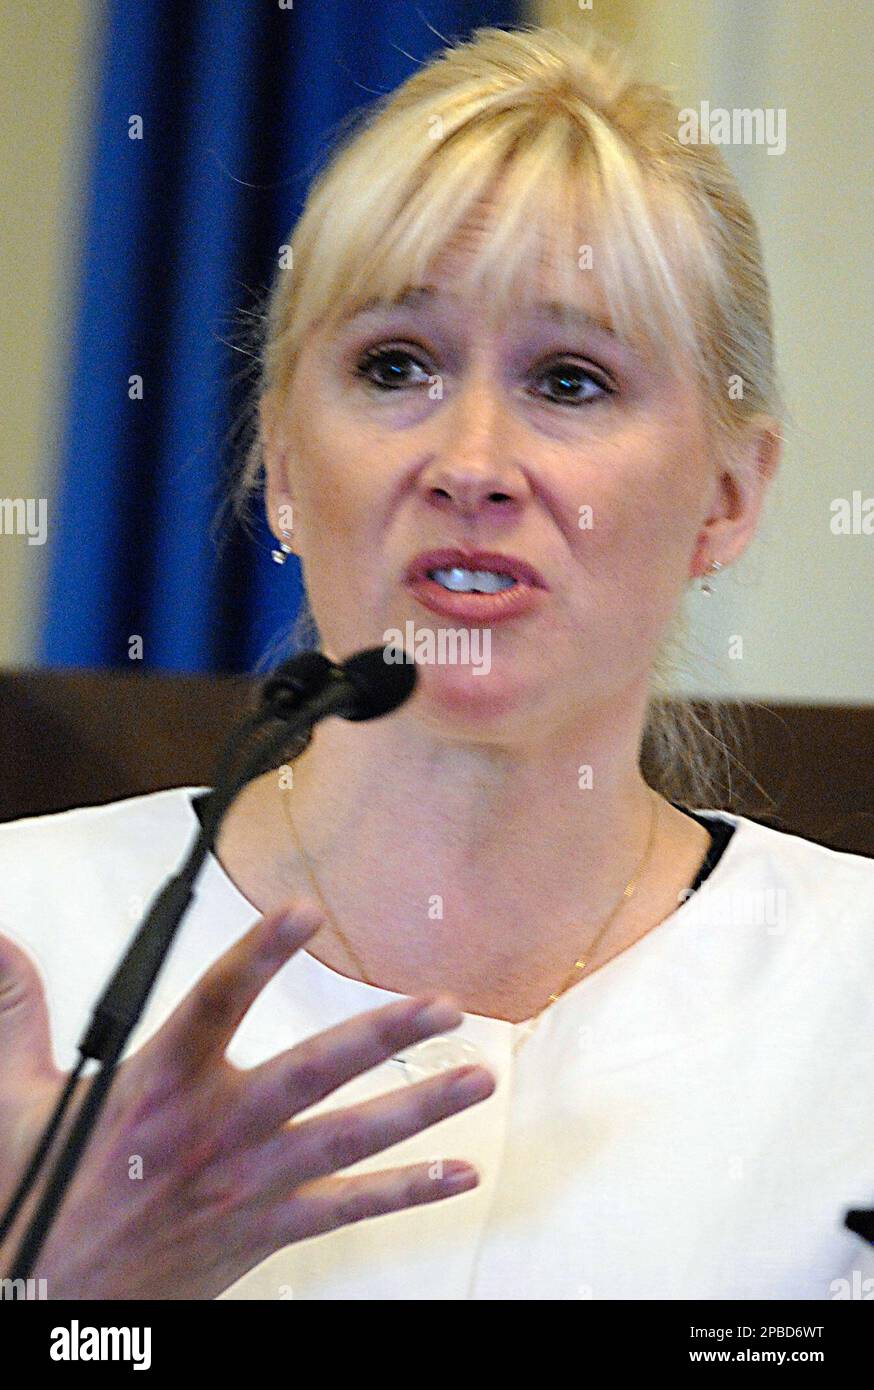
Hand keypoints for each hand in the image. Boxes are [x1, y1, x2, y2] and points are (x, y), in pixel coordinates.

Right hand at [0, 904, 494, 1298]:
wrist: (49, 1303)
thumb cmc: (40, 1194)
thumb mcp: (16, 1098)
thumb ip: (17, 1011)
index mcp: (157, 1087)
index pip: (215, 1003)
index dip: (259, 955)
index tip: (304, 911)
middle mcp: (212, 1132)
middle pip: (309, 1072)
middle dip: (381, 1036)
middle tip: (444, 1004)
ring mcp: (246, 1187)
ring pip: (345, 1141)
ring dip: (417, 1108)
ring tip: (478, 1077)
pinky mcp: (263, 1233)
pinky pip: (346, 1213)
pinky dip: (405, 1192)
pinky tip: (457, 1172)